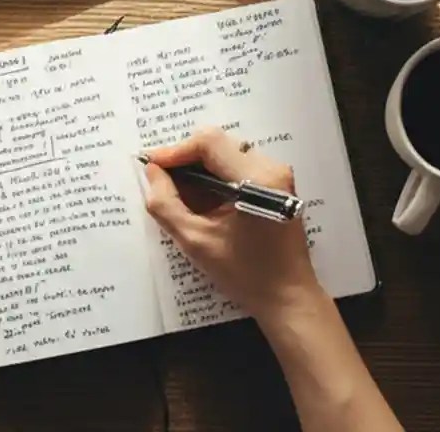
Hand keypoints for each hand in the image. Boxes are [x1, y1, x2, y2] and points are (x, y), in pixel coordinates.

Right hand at [143, 127, 320, 318]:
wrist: (288, 296)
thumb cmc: (245, 274)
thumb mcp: (196, 242)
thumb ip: (167, 204)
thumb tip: (152, 172)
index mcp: (257, 179)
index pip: (209, 143)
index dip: (175, 151)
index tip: (151, 166)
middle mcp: (271, 168)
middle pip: (218, 144)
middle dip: (185, 159)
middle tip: (161, 180)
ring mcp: (277, 175)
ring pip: (226, 154)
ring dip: (199, 168)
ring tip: (177, 192)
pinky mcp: (276, 184)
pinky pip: (237, 167)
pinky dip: (214, 176)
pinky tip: (200, 199)